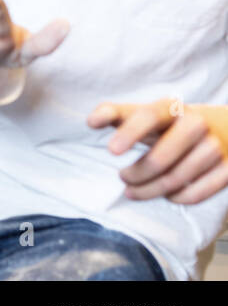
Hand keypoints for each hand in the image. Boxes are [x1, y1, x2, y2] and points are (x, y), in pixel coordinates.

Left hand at [87, 99, 227, 203]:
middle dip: (137, 173)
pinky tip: (165, 194)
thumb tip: (91, 121)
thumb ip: (117, 114)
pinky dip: (176, 198)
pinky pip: (196, 193)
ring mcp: (215, 147)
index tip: (111, 151)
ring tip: (133, 189)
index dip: (130, 132)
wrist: (224, 127)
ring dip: (149, 190)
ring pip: (175, 179)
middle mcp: (197, 124)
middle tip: (122, 177)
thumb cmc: (171, 123)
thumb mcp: (146, 113)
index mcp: (172, 108)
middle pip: (160, 159)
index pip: (149, 117)